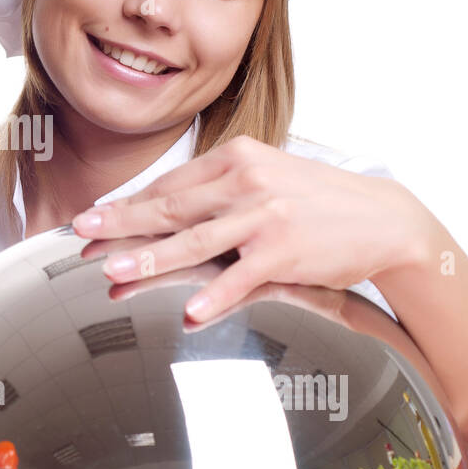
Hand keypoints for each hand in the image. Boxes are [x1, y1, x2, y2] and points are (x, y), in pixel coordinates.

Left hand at [70, 135, 431, 327]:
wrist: (385, 218)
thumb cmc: (319, 202)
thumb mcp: (267, 176)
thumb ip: (220, 188)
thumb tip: (171, 206)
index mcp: (236, 157)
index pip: (170, 183)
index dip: (128, 202)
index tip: (95, 213)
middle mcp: (246, 180)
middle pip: (171, 207)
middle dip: (121, 223)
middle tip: (82, 232)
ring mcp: (265, 214)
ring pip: (196, 240)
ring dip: (150, 258)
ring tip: (115, 272)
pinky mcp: (286, 250)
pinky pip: (242, 277)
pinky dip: (216, 297)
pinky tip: (190, 311)